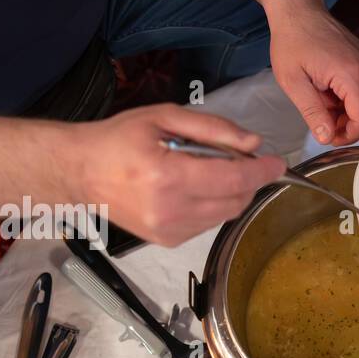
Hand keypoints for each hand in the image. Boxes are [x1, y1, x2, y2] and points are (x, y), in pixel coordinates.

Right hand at [69, 104, 286, 246]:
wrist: (80, 173)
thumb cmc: (118, 139)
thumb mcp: (163, 116)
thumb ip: (212, 128)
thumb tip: (253, 144)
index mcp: (169, 175)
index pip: (234, 178)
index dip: (262, 170)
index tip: (277, 162)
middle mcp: (171, 209)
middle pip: (236, 200)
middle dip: (249, 180)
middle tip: (241, 159)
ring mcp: (170, 230)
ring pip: (226, 215)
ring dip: (232, 193)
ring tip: (210, 171)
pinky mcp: (169, 241)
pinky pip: (209, 224)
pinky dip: (213, 206)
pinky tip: (194, 189)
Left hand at [268, 8, 358, 145]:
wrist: (298, 9)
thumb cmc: (291, 41)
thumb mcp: (293, 82)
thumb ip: (312, 112)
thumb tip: (326, 138)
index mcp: (351, 73)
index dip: (349, 135)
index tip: (329, 137)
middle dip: (345, 124)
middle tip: (319, 120)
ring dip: (344, 111)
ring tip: (319, 100)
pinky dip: (346, 99)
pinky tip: (326, 90)